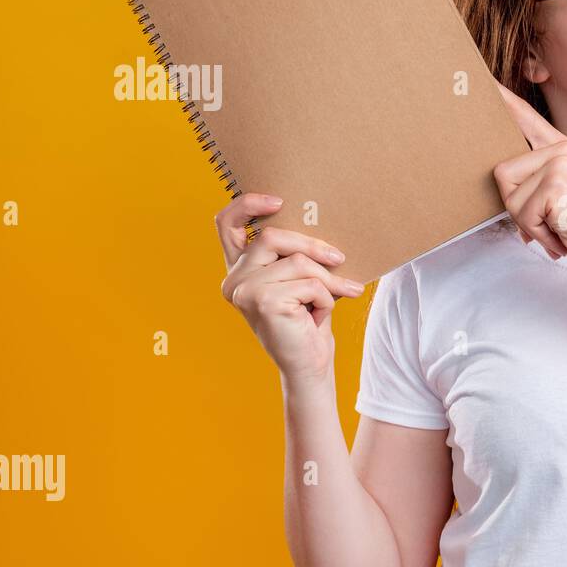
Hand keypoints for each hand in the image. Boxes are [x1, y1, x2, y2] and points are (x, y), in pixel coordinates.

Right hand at [214, 193, 364, 381]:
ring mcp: (245, 291)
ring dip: (327, 280)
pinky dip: (326, 298)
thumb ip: (296, 255)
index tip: (278, 200)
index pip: (226, 224)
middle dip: (313, 246)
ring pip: (297, 261)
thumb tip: (320, 224)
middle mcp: (234, 279)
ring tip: (338, 295)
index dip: (247, 205)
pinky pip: (309, 283)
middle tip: (340, 260)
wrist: (309, 366)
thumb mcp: (301, 282)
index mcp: (240, 270)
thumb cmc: (308, 321)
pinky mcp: (263, 301)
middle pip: (274, 237)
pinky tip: (320, 316)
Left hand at [492, 80, 566, 278]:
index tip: (482, 77)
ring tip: (556, 225)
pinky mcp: (555, 182)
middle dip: (518, 207)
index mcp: (560, 147)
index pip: (525, 117)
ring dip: (528, 222)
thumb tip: (503, 178)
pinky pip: (522, 212)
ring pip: (510, 196)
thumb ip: (532, 182)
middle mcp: (560, 149)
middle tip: (550, 219)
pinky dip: (537, 231)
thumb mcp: (555, 198)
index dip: (503, 98)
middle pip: (503, 172)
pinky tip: (561, 230)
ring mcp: (559, 162)